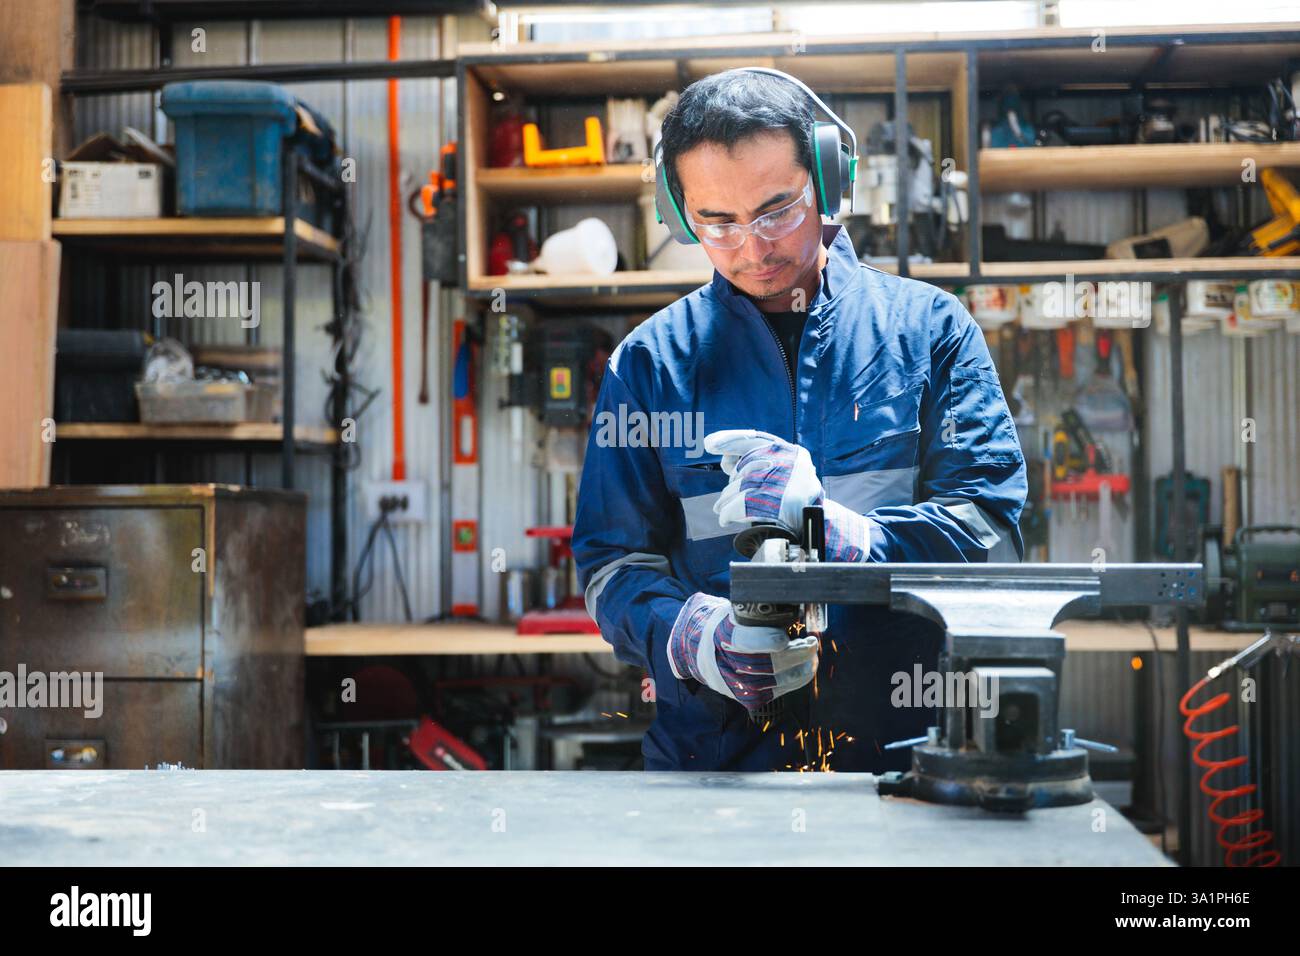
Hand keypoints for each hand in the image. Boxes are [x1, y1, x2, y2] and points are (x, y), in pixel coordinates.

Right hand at [667, 592, 817, 713]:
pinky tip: (806, 665)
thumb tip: (792, 596)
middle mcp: (730, 665)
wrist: (705, 655)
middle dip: (797, 653)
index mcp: (725, 638)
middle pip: (770, 663)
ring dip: (804, 665)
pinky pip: (783, 689)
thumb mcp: (735, 613)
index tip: (785, 635)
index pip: (747, 642)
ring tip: (811, 652)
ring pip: (781, 679)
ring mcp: (741, 686)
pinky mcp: (751, 699)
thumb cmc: (728, 628)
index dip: (770, 640)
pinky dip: (799, 677)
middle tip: (812, 642)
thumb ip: (758, 609)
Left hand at [704, 430, 823, 533]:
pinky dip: (728, 512)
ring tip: (720, 509)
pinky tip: (725, 519)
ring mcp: (780, 479)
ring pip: (738, 486)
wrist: (819, 524)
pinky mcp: (773, 500)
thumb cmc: (798, 499)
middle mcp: (786, 460)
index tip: (710, 444)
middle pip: (744, 467)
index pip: (754, 439)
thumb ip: (761, 464)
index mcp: (790, 452)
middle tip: (720, 501)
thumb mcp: (786, 473)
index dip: (730, 441)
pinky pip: (739, 504)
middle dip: (730, 485)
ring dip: (725, 500)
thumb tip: (726, 460)